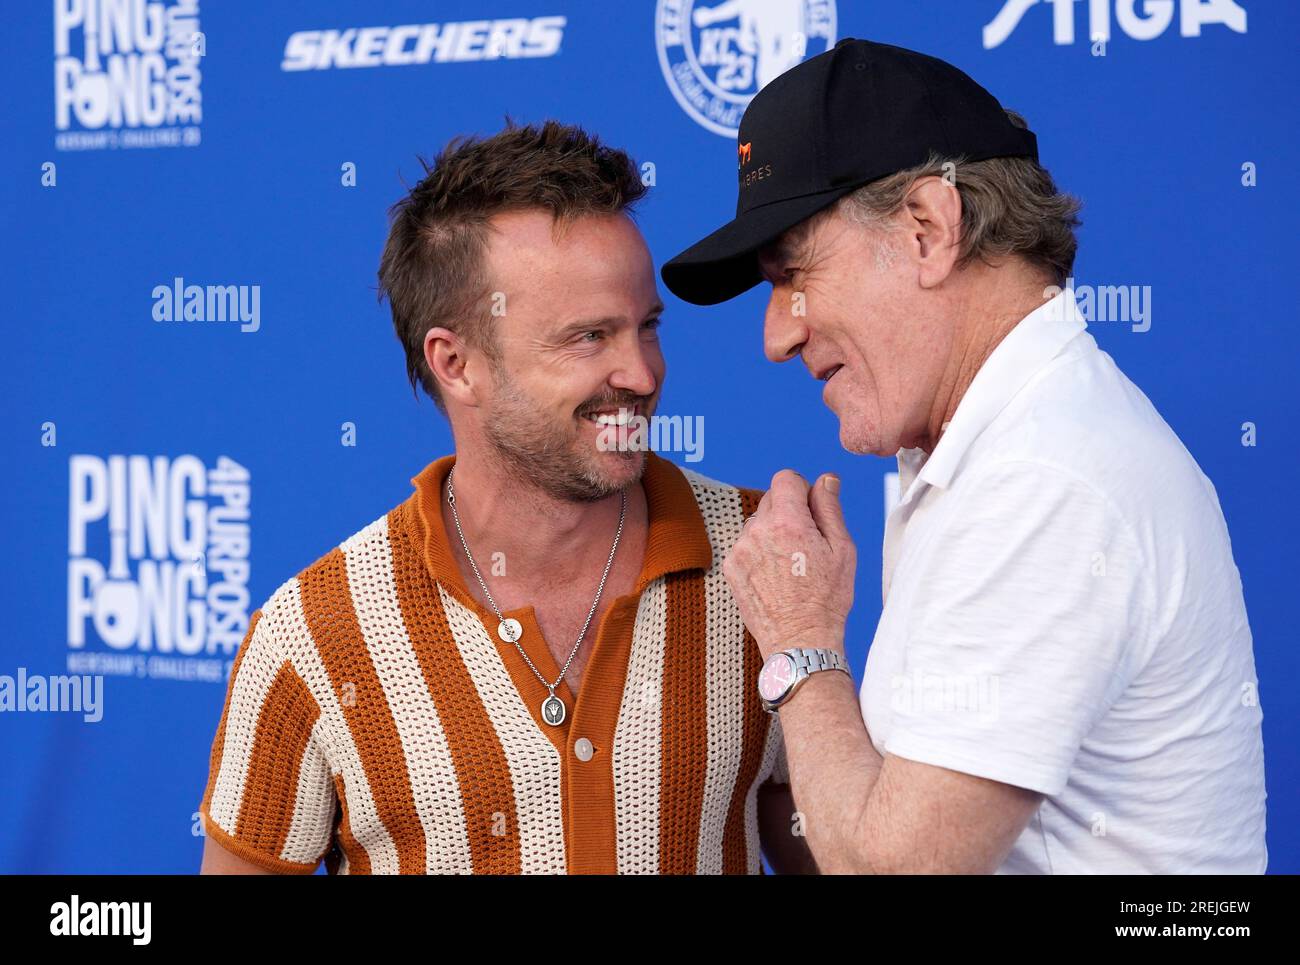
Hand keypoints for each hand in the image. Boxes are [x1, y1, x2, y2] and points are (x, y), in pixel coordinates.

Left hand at [723, 470, 855, 658]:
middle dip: (789, 511)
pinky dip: (759, 551)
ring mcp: (740, 551)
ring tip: (791, 563)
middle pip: (770, 498)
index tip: (812, 510)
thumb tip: (825, 479)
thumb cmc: (826, 599)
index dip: (802, 489)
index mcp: (787, 523)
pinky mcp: (731, 568)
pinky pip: (746, 544)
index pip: (786, 478)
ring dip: (773, 531)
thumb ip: (830, 507)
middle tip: (806, 542)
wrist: (800, 640)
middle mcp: (757, 532)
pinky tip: (776, 575)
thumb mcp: (842, 549)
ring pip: (757, 522)